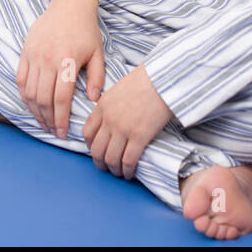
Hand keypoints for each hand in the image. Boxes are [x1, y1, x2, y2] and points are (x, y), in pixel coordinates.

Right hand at [16, 0, 104, 138]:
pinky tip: (30, 105)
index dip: (61, 119)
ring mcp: (34, 55)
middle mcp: (48, 59)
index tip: (62, 132)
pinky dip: (23, 95)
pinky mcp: (26, 51)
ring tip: (42, 122)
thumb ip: (97, 78)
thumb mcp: (98, 53)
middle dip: (48, 119)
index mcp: (68, 61)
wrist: (69, 4)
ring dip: (34, 111)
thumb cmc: (86, 30)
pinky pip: (20, 79)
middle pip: (43, 99)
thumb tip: (93, 100)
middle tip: (53, 131)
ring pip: (29, 92)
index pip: (61, 98)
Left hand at [82, 64, 175, 180]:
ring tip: (120, 173)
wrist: (163, 78)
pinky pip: (128, 160)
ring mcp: (123, 129)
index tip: (97, 151)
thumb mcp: (119, 89)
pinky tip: (130, 173)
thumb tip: (112, 120)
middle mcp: (109, 119)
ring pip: (111, 158)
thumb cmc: (146, 81)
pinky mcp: (139, 136)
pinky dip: (127, 170)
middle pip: (96, 149)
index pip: (87, 132)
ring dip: (114, 169)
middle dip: (100, 162)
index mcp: (102, 106)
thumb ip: (111, 105)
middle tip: (106, 166)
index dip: (90, 146)